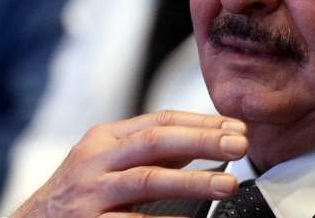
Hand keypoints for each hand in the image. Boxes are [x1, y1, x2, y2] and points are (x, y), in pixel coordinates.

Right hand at [9, 110, 247, 217]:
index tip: (236, 128)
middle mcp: (96, 160)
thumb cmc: (76, 195)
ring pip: (147, 179)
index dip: (201, 122)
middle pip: (156, 141)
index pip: (161, 120)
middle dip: (202, 140)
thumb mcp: (106, 163)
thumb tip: (201, 141)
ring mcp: (90, 193)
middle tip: (239, 145)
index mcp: (105, 139)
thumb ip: (149, 153)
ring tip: (227, 185)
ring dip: (193, 181)